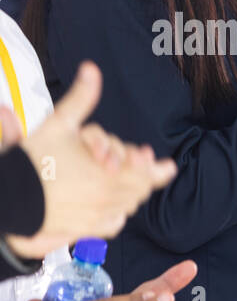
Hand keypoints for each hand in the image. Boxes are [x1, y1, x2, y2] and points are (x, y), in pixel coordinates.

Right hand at [2, 62, 176, 259]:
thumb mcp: (58, 124)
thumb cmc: (32, 161)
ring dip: (129, 193)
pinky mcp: (86, 231)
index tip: (159, 162)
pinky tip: (107, 200)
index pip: (148, 174)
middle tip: (135, 164)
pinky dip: (116, 211)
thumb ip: (81, 99)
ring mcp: (98, 218)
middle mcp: (108, 200)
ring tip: (117, 179)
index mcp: (110, 176)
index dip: (155, 168)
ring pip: (129, 205)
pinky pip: (114, 222)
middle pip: (140, 189)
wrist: (7, 196)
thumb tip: (91, 69)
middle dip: (140, 175)